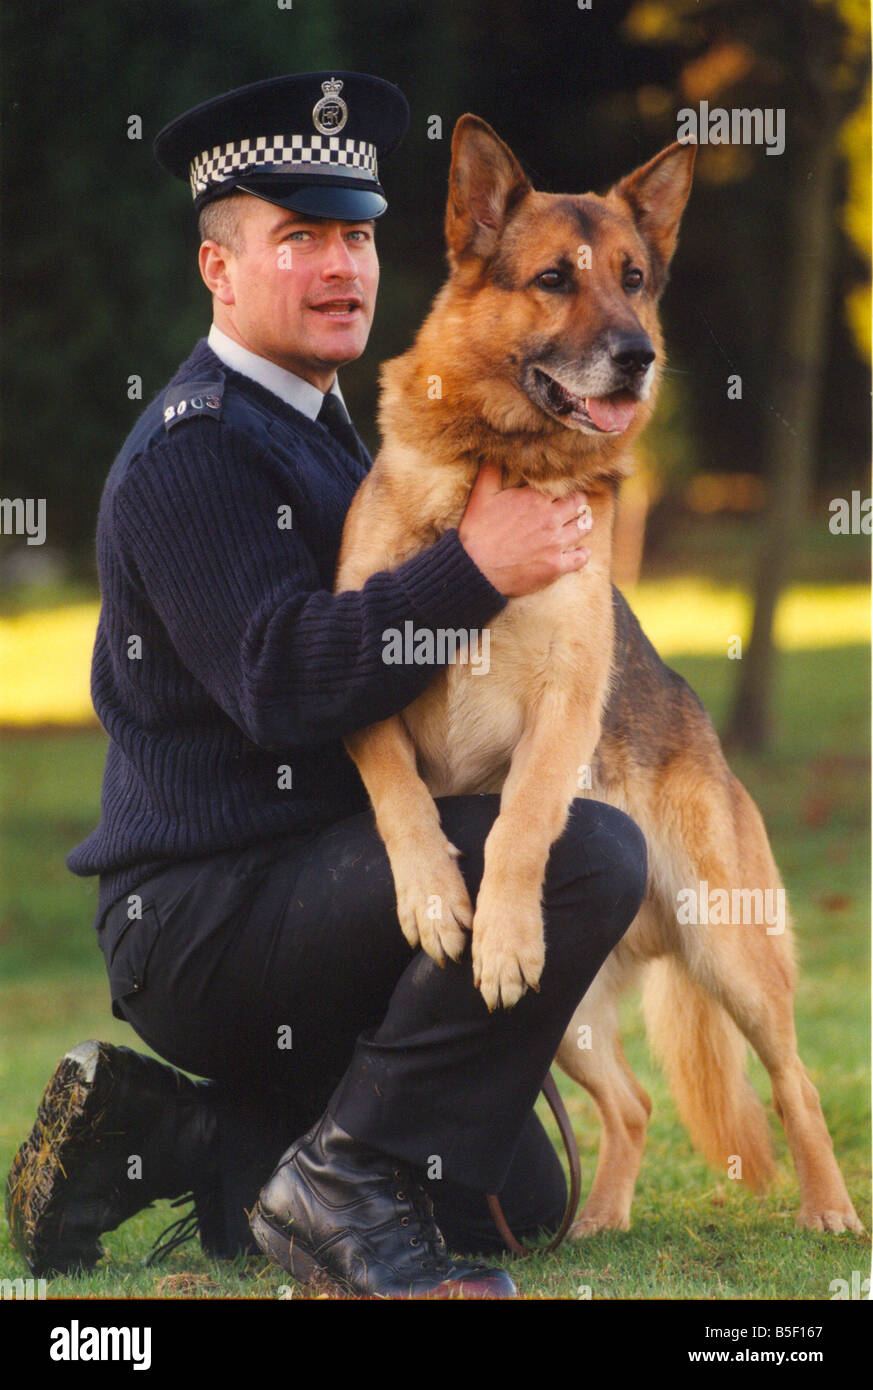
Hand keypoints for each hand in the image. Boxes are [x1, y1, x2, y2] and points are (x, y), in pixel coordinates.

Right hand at [458, 462, 591, 596]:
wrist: (475, 569)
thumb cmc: (476, 533)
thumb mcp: (481, 496)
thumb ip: (491, 472)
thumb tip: (495, 454)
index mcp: (534, 499)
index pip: (561, 487)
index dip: (563, 488)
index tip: (561, 490)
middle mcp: (550, 518)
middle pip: (578, 503)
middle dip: (578, 502)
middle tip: (575, 505)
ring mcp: (555, 543)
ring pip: (583, 527)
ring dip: (584, 523)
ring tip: (581, 523)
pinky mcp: (556, 566)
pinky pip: (580, 558)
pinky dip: (583, 554)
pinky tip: (582, 551)